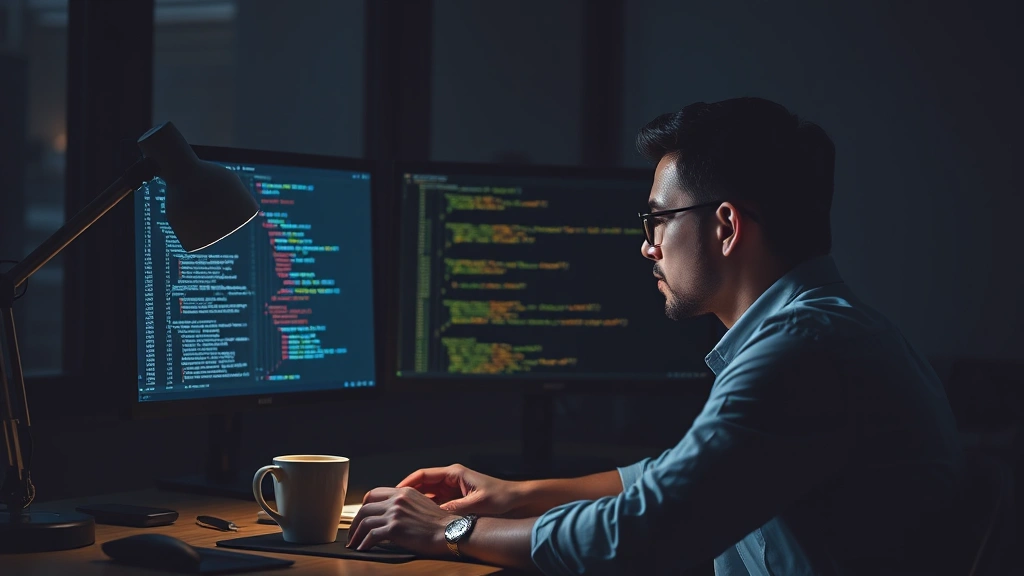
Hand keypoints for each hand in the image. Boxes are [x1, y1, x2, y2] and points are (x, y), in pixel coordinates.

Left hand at [346, 486, 458, 554]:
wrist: (450, 531)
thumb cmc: (440, 523)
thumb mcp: (422, 504)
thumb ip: (405, 504)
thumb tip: (392, 514)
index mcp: (403, 492)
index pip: (374, 493)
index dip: (364, 506)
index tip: (361, 517)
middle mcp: (397, 499)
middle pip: (365, 507)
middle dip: (355, 521)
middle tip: (353, 533)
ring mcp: (395, 513)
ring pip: (365, 521)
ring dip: (356, 534)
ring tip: (355, 543)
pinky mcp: (394, 529)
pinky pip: (371, 536)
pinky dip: (364, 543)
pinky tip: (363, 548)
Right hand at [396, 463, 519, 516]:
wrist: (516, 500)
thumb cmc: (501, 497)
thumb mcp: (478, 504)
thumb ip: (456, 509)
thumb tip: (435, 515)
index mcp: (454, 474)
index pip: (423, 475)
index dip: (407, 483)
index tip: (394, 492)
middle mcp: (451, 479)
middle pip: (422, 485)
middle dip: (407, 494)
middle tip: (392, 505)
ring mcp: (452, 490)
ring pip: (427, 495)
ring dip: (416, 504)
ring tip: (401, 514)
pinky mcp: (456, 500)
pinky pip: (436, 504)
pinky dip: (427, 510)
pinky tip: (419, 520)